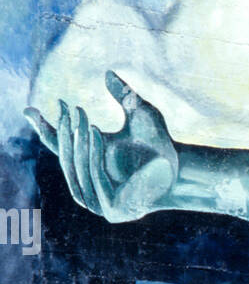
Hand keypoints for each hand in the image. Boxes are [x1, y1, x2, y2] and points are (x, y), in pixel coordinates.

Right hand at [24, 71, 178, 222]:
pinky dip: (92, 157)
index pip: (59, 147)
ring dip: (78, 144)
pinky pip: (95, 180)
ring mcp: (99, 200)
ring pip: (77, 169)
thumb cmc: (161, 143)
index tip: (30, 109)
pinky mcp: (110, 210)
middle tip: (67, 107)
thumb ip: (123, 95)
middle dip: (64, 131)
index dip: (44, 128)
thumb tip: (107, 73)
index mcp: (90, 161)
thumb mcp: (140, 113)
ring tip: (81, 118)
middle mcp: (91, 181)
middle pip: (65, 157)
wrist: (182, 168)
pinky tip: (93, 132)